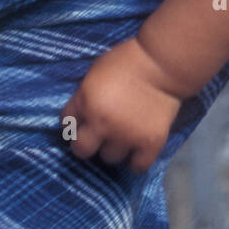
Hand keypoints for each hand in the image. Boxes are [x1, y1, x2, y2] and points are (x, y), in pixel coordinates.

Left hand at [60, 36, 183, 173]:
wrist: (161, 63)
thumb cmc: (126, 61)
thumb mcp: (95, 73)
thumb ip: (85, 97)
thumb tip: (81, 116)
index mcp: (87, 102)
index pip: (66, 124)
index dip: (73, 122)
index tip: (81, 121)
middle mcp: (103, 124)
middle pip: (82, 150)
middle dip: (86, 142)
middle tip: (97, 135)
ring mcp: (126, 137)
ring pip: (109, 158)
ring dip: (113, 148)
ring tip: (122, 136)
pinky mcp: (150, 144)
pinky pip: (137, 166)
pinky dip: (135, 161)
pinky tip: (136, 150)